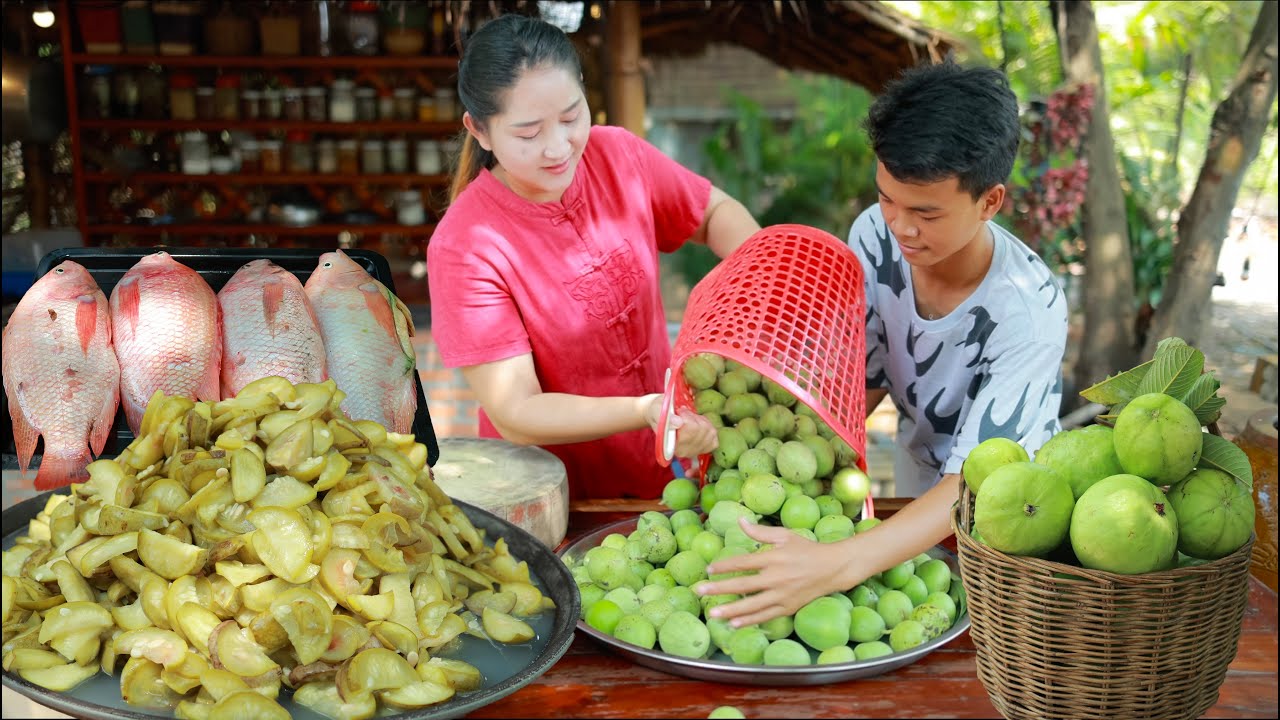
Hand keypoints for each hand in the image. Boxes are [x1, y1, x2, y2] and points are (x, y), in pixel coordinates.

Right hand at [641, 395, 718, 458]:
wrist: (660, 415)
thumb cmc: (658, 412)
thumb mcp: (657, 410)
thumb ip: (666, 417)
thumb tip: (678, 423)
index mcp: (670, 446)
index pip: (690, 429)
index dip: (686, 416)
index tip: (678, 412)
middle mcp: (683, 453)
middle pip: (701, 430)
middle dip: (693, 417)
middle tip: (683, 414)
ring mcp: (695, 452)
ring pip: (709, 432)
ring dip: (701, 421)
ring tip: (689, 419)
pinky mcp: (704, 448)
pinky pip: (714, 437)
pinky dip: (709, 427)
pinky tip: (698, 425)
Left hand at [695, 517, 863, 626]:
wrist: (833, 568)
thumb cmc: (806, 549)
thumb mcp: (785, 535)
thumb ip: (760, 531)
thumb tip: (739, 521)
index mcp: (774, 558)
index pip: (743, 563)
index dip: (724, 566)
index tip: (709, 569)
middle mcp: (777, 577)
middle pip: (743, 585)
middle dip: (719, 588)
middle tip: (699, 591)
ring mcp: (782, 595)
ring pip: (752, 605)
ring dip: (731, 610)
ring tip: (712, 614)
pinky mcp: (788, 607)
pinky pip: (765, 616)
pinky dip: (749, 621)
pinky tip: (734, 624)